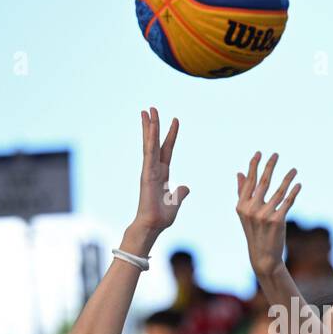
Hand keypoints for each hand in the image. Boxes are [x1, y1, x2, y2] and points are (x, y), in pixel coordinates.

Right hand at [133, 107, 189, 234]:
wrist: (153, 225)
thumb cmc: (161, 216)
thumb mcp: (175, 202)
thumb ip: (180, 193)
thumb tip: (186, 187)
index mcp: (162, 173)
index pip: (167, 149)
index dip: (171, 135)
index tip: (175, 120)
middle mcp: (154, 168)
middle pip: (154, 142)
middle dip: (153, 125)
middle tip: (151, 108)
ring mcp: (149, 170)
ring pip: (149, 143)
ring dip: (149, 126)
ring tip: (148, 110)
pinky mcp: (146, 173)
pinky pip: (149, 153)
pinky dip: (150, 140)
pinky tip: (150, 127)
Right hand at [235, 152, 300, 277]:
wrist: (263, 255)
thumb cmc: (255, 231)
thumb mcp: (245, 213)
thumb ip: (242, 192)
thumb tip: (239, 173)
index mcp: (241, 206)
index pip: (249, 181)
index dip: (254, 166)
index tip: (259, 153)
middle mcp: (251, 209)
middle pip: (263, 182)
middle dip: (270, 166)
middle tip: (276, 154)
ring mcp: (264, 215)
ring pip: (278, 191)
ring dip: (287, 178)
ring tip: (294, 169)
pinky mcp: (277, 220)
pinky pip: (288, 202)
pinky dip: (294, 192)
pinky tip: (298, 184)